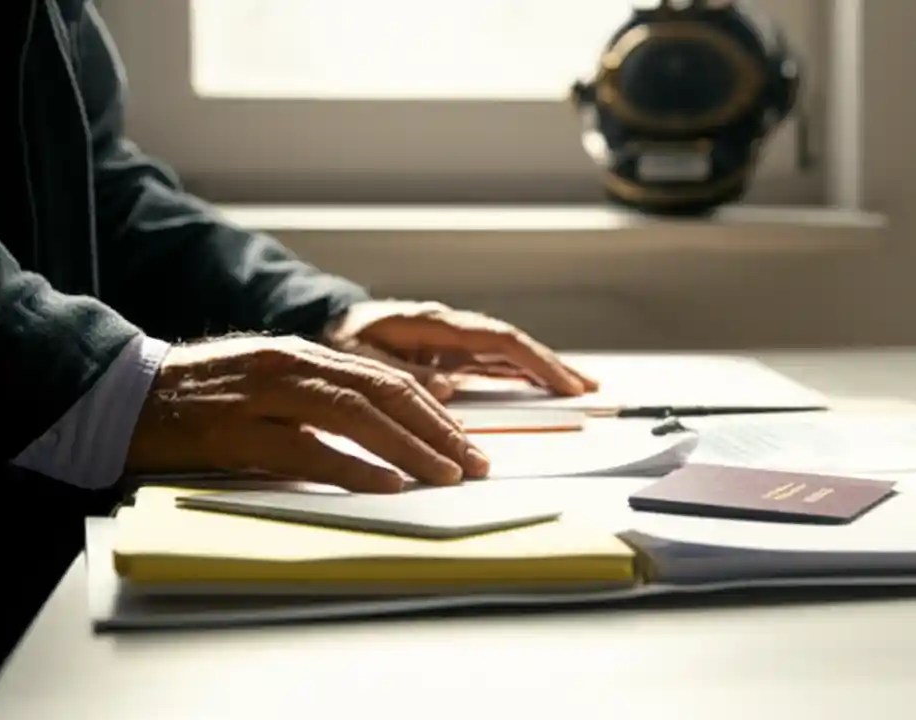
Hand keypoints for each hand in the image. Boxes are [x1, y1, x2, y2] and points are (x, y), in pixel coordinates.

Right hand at [125, 335, 489, 492]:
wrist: (124, 394)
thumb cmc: (201, 395)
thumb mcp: (269, 381)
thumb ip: (319, 396)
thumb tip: (379, 429)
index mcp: (303, 354)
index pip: (385, 380)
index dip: (432, 411)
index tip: (465, 441)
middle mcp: (291, 366)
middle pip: (381, 395)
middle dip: (436, 431)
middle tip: (473, 463)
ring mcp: (263, 396)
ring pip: (354, 417)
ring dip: (408, 448)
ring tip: (445, 476)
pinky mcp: (235, 432)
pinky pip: (305, 450)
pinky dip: (351, 467)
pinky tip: (386, 484)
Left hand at [324, 300, 598, 401]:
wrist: (327, 322)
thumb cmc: (341, 339)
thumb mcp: (360, 358)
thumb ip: (402, 373)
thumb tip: (447, 390)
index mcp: (435, 324)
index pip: (498, 340)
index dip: (534, 362)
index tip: (563, 384)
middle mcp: (452, 329)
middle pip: (513, 345)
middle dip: (552, 366)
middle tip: (588, 390)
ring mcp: (453, 341)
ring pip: (508, 353)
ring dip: (543, 370)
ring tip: (578, 389)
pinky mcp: (450, 353)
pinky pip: (493, 362)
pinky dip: (520, 374)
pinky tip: (542, 388)